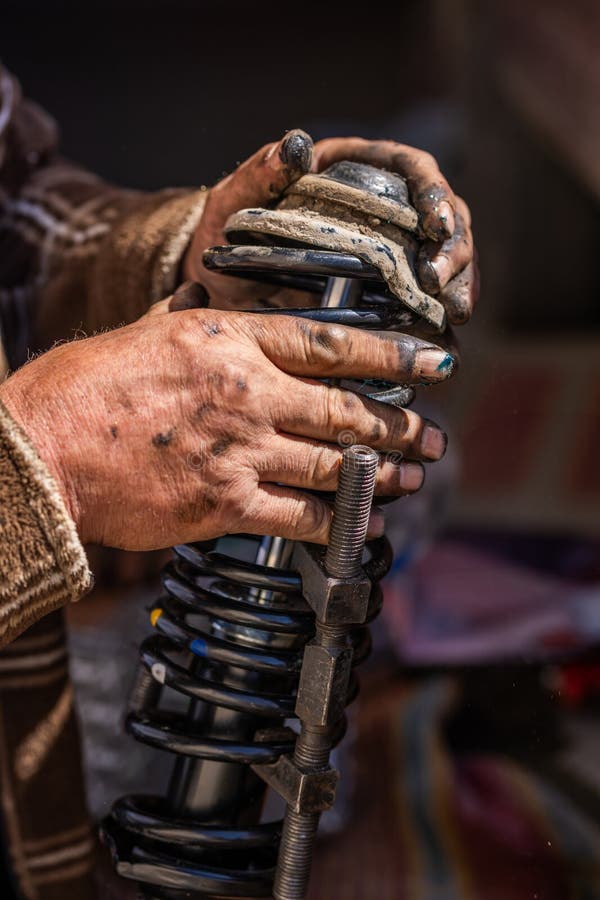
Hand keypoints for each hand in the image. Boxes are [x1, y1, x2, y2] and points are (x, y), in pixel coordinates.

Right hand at [0, 306, 453, 549]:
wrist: (43, 450)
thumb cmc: (87, 389)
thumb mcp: (153, 333)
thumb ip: (203, 328)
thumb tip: (222, 312)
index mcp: (229, 339)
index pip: (332, 342)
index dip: (392, 354)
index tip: (432, 361)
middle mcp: (246, 392)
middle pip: (347, 409)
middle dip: (401, 425)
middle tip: (433, 433)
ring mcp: (239, 450)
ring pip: (336, 464)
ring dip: (382, 473)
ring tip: (412, 476)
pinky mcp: (225, 503)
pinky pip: (301, 515)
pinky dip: (339, 521)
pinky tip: (363, 524)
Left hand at [183, 131, 477, 324]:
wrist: (215, 278)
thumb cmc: (226, 227)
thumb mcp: (234, 199)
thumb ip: (261, 174)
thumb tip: (296, 145)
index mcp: (355, 168)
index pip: (411, 168)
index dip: (434, 193)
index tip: (435, 225)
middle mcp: (384, 205)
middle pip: (444, 216)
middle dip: (453, 249)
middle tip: (439, 283)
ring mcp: (391, 248)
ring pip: (446, 258)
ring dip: (459, 284)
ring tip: (454, 314)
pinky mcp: (387, 290)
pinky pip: (427, 298)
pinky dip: (440, 314)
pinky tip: (446, 335)